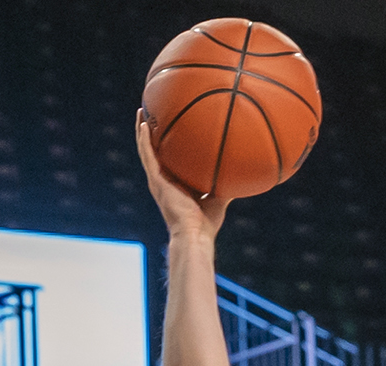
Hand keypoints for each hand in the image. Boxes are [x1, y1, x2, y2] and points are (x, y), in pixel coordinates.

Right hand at [137, 110, 228, 237]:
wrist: (195, 234)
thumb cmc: (207, 223)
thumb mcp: (219, 197)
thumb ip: (226, 184)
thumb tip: (243, 172)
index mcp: (175, 184)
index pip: (169, 160)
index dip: (167, 145)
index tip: (169, 128)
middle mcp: (163, 180)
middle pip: (154, 151)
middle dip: (151, 133)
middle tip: (150, 113)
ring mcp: (158, 180)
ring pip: (146, 150)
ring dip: (142, 131)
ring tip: (141, 111)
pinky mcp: (156, 181)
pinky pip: (148, 155)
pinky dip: (144, 139)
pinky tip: (144, 123)